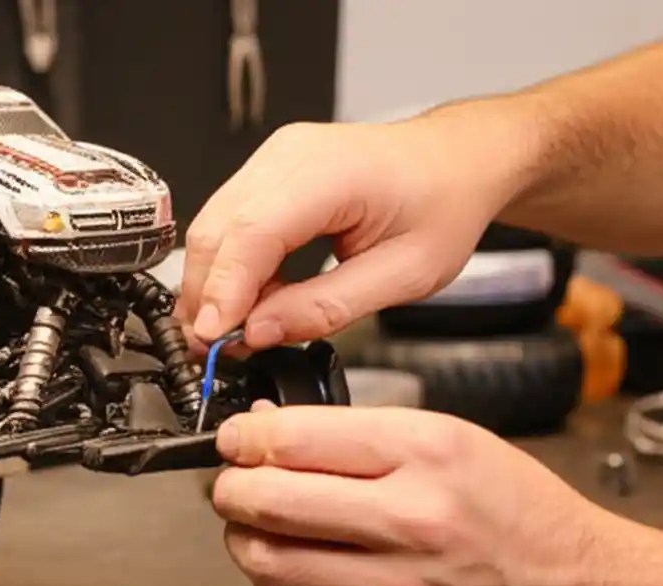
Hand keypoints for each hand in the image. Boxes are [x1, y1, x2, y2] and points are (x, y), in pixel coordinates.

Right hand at [178, 114, 533, 348]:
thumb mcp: (403, 275)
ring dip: (213, 286)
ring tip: (236, 331)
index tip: (212, 338)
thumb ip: (325, 308)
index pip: (252, 234)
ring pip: (212, 229)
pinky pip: (227, 223)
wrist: (455, 162)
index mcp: (330, 173)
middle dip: (207, 297)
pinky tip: (249, 300)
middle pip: (216, 231)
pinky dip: (229, 269)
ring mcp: (271, 160)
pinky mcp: (265, 173)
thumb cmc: (442, 205)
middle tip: (214, 350)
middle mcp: (288, 158)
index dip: (224, 291)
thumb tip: (259, 331)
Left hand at [210, 402, 630, 585]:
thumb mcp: (450, 439)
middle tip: (232, 480)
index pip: (296, 438)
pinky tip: (286, 563)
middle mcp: (409, 520)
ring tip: (252, 521)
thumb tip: (269, 432)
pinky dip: (270, 582)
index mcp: (426, 454)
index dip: (244, 437)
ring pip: (267, 559)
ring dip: (241, 535)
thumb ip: (358, 434)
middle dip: (231, 485)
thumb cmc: (515, 512)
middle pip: (269, 500)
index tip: (233, 438)